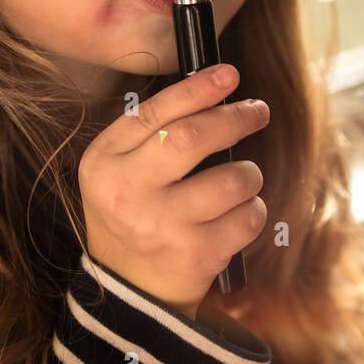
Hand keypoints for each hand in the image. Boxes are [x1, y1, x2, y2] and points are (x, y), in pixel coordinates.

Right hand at [78, 64, 269, 317]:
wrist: (130, 290)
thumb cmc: (136, 214)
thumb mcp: (123, 170)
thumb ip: (155, 133)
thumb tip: (216, 91)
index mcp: (105, 162)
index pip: (156, 112)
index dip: (198, 88)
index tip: (229, 73)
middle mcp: (127, 193)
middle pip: (193, 137)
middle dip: (235, 118)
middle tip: (257, 111)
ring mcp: (162, 226)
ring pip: (233, 179)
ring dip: (250, 174)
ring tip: (243, 179)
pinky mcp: (196, 255)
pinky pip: (249, 217)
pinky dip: (254, 210)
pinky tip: (238, 215)